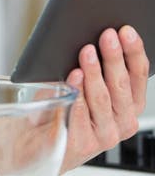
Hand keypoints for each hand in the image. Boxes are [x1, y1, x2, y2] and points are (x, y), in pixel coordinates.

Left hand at [60, 25, 149, 171]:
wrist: (37, 141)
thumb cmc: (61, 107)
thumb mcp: (82, 83)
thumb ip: (91, 67)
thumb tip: (92, 40)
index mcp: (129, 104)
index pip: (138, 74)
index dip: (134, 51)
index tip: (126, 31)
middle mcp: (123, 121)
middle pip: (121, 84)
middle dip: (114, 57)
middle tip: (107, 35)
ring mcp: (105, 135)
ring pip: (102, 98)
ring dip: (94, 72)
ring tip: (87, 51)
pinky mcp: (85, 145)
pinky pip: (80, 113)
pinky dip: (76, 92)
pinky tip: (73, 77)